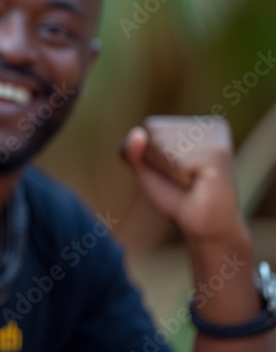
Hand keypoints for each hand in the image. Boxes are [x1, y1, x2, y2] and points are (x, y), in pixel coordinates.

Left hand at [120, 115, 246, 242]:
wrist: (204, 227)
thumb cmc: (175, 196)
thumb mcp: (145, 169)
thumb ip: (131, 150)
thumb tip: (137, 134)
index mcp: (195, 123)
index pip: (150, 127)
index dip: (151, 156)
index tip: (174, 171)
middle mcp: (209, 125)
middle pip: (155, 134)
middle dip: (159, 163)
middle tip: (184, 180)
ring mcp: (217, 138)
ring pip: (163, 146)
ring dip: (170, 172)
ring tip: (192, 183)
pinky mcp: (219, 154)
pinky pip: (176, 161)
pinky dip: (179, 178)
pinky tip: (198, 185)